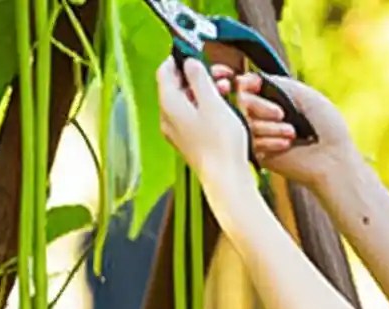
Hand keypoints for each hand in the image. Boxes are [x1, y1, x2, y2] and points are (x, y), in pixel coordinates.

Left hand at [156, 57, 250, 188]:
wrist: (224, 176)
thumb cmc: (219, 142)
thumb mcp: (212, 102)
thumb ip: (199, 79)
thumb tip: (189, 62)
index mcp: (169, 106)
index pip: (164, 73)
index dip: (177, 59)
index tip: (193, 52)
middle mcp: (167, 118)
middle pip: (174, 86)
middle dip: (193, 74)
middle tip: (214, 70)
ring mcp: (175, 130)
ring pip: (184, 100)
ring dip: (201, 89)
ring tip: (222, 86)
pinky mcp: (186, 138)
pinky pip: (190, 114)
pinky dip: (202, 104)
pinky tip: (220, 104)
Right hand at [211, 65, 357, 188]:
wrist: (331, 157)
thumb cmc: (324, 124)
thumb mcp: (301, 94)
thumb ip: (273, 83)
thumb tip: (239, 80)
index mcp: (273, 98)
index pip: (245, 85)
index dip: (246, 84)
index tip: (255, 85)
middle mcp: (261, 114)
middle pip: (240, 102)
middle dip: (260, 107)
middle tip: (282, 115)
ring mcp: (256, 134)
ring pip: (244, 123)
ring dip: (270, 127)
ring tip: (292, 134)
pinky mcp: (255, 154)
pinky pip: (248, 142)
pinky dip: (268, 141)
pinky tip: (286, 145)